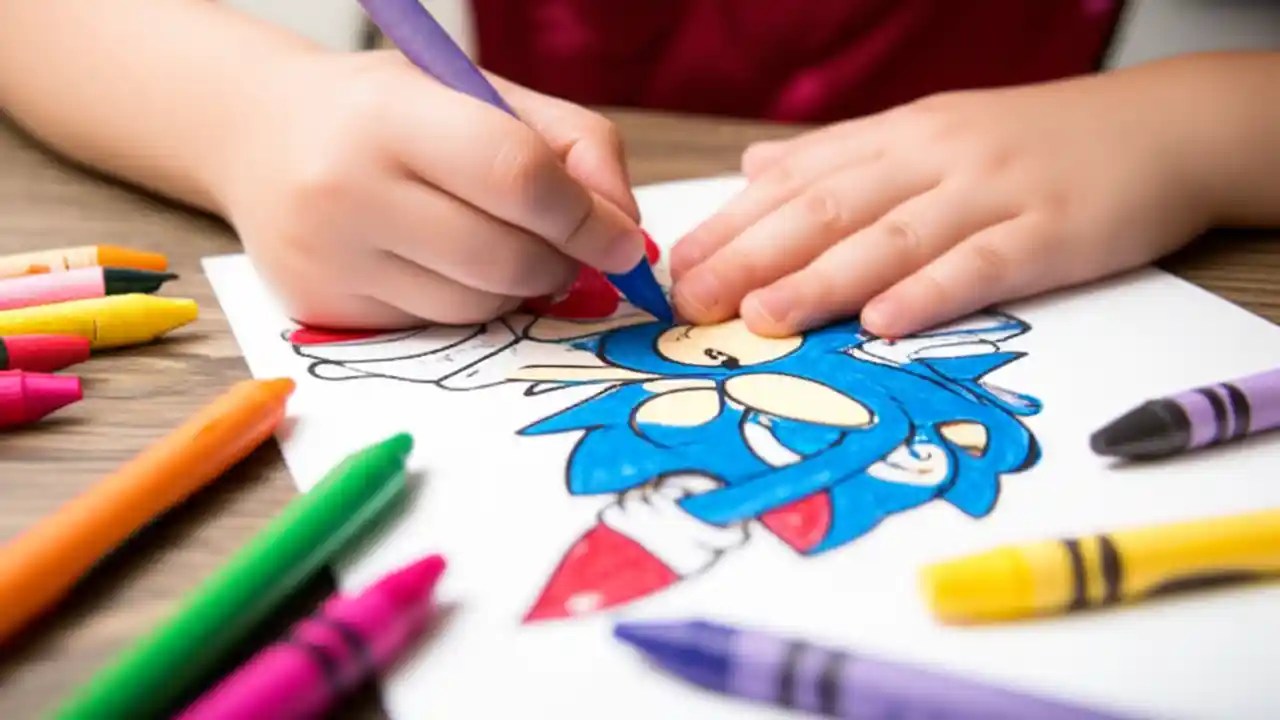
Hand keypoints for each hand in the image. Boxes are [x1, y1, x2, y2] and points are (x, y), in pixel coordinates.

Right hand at [214, 50, 643, 328]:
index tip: (620, 239)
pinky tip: (444, 264)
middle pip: (503, 259)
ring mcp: (329, 258)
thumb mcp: (480, 90)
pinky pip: (434, 330)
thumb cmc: (390, 110)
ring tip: (500, 246)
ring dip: (517, 290)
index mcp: (391, 114)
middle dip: (560, 264)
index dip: (586, 217)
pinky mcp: (321, 310)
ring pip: (475, 308)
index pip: (516, 175)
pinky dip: (465, 305)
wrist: (260, 133)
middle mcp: (347, 189)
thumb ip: (574, 143)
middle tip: (567, 248)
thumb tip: (624, 229)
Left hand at [670, 66, 1214, 337]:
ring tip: (762, 317)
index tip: (677, 270)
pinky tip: (884, 321)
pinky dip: (931, 290)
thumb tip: (755, 172)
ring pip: (892, 235)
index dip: (734, 226)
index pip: (798, 182)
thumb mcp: (929, 135)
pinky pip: (984, 263)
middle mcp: (934, 158)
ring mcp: (993, 191)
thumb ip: (842, 160)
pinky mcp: (1052, 231)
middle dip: (752, 257)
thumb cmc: (1033, 143)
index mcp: (899, 138)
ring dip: (822, 279)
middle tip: (693, 303)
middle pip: (828, 209)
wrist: (1160, 128)